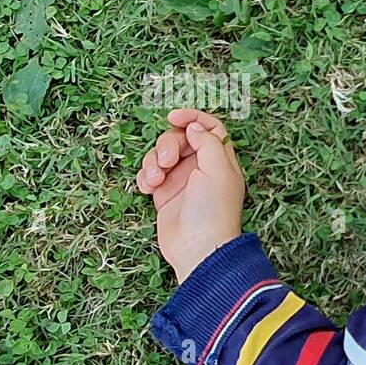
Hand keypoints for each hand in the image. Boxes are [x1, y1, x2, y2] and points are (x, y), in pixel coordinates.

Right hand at [135, 109, 245, 282]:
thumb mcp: (218, 170)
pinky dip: (145, 177)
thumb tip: (195, 126)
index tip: (174, 117)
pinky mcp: (164, 193)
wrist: (197, 247)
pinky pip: (149, 174)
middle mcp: (202, 167)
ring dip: (152, 162)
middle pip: (180, 138)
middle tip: (166, 162)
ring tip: (156, 180)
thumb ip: (208, 142)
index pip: (210, 127)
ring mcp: (182, 180)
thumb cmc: (213, 211)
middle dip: (167, 144)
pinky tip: (148, 189)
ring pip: (160, 154)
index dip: (193, 117)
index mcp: (220, 159)